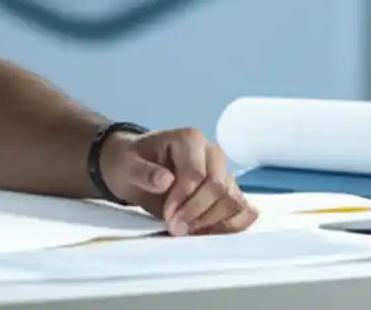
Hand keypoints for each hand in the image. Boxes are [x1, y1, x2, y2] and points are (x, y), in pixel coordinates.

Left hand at [99, 128, 257, 235]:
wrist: (135, 170)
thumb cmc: (130, 164)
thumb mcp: (126, 166)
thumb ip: (143, 172)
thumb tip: (166, 180)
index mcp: (190, 139)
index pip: (198, 174)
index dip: (184, 200)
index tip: (167, 216)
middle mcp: (213, 153)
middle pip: (219, 189)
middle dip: (197, 213)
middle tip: (175, 227)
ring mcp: (225, 172)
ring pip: (234, 202)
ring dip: (212, 222)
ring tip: (186, 229)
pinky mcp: (229, 192)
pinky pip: (245, 211)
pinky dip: (230, 226)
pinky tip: (205, 231)